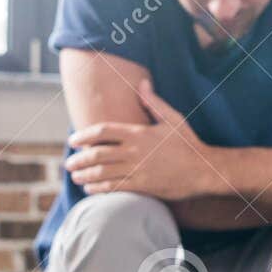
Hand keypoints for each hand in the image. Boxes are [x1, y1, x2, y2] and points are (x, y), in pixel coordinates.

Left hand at [64, 79, 217, 199]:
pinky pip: (114, 187)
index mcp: (139, 133)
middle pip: (97, 154)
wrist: (203, 170)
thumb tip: (143, 82)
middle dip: (79, 159)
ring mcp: (137, 169)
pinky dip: (98, 188)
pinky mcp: (142, 186)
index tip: (72, 141)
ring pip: (102, 173)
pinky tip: (90, 189)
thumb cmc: (188, 143)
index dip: (83, 136)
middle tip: (68, 163)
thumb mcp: (173, 118)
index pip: (103, 132)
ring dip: (84, 175)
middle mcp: (134, 151)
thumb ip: (154, 102)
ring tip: (75, 176)